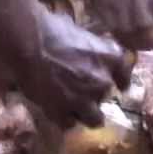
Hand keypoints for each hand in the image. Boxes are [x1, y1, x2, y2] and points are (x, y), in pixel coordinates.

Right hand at [16, 10, 131, 127]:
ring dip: (84, 113)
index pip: (124, 74)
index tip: (118, 84)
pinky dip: (62, 118)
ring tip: (71, 108)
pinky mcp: (64, 113)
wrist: (28, 45)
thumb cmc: (50, 29)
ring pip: (94, 119)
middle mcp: (103, 82)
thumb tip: (83, 48)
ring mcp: (85, 101)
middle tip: (79, 88)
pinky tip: (53, 110)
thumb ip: (88, 46)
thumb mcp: (78, 30)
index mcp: (111, 57)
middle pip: (105, 96)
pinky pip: (68, 124)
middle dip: (94, 94)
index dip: (120, 80)